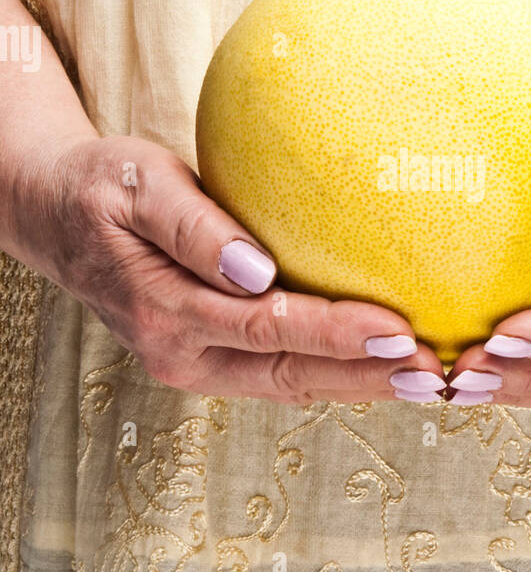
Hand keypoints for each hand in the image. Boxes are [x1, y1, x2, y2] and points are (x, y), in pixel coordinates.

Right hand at [9, 134, 444, 402]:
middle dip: (364, 379)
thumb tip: (254, 270)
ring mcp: (195, 363)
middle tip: (432, 377)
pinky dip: (332, 372)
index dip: (335, 334)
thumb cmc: (103, 187)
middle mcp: (180, 353)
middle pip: (288, 376)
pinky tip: (381, 365)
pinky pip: (278, 371)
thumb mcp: (138, 186)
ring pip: (288, 385)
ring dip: (357, 385)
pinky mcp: (210, 357)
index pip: (266, 328)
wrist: (57, 216)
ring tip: (423, 382)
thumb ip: (193, 227)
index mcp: (165, 311)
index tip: (398, 331)